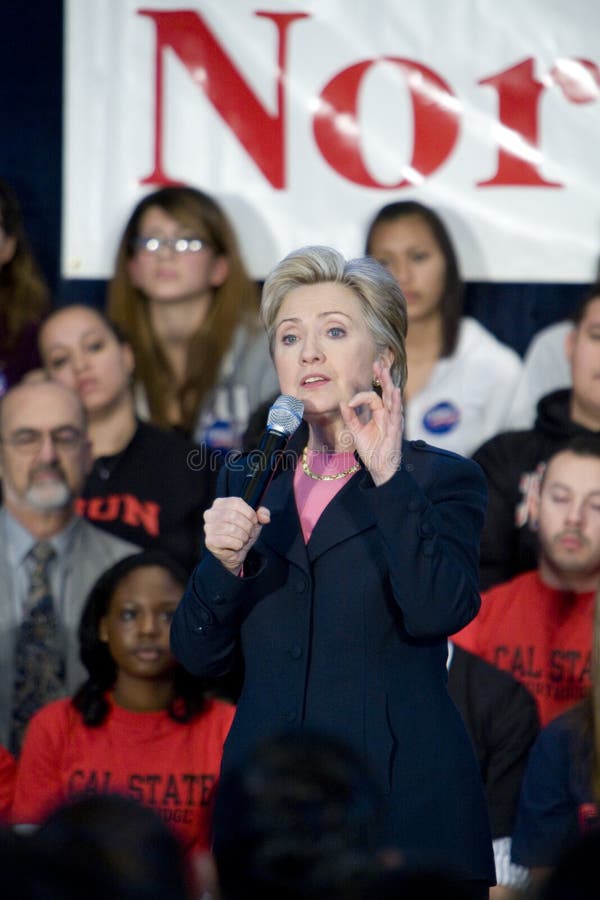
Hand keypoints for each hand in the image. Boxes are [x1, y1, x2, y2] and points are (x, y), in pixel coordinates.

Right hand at [204, 497, 270, 574]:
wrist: (236, 552)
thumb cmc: (242, 532)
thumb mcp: (254, 520)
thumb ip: (262, 514)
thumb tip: (264, 517)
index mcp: (220, 503)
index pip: (236, 503)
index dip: (249, 513)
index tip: (254, 521)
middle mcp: (211, 513)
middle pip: (233, 516)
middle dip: (247, 526)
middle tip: (249, 533)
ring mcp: (208, 527)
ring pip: (231, 529)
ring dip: (243, 536)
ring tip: (243, 539)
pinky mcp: (210, 541)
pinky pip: (228, 541)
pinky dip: (238, 544)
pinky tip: (237, 545)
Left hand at [340, 360, 403, 485]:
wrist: (379, 468)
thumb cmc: (372, 450)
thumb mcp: (357, 431)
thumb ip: (350, 417)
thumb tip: (343, 402)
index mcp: (380, 414)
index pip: (372, 397)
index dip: (360, 397)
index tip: (349, 403)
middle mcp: (388, 415)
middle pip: (387, 392)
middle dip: (383, 377)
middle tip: (378, 363)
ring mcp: (393, 421)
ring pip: (392, 399)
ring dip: (389, 384)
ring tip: (386, 371)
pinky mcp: (395, 430)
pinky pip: (396, 414)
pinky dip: (395, 402)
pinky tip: (395, 391)